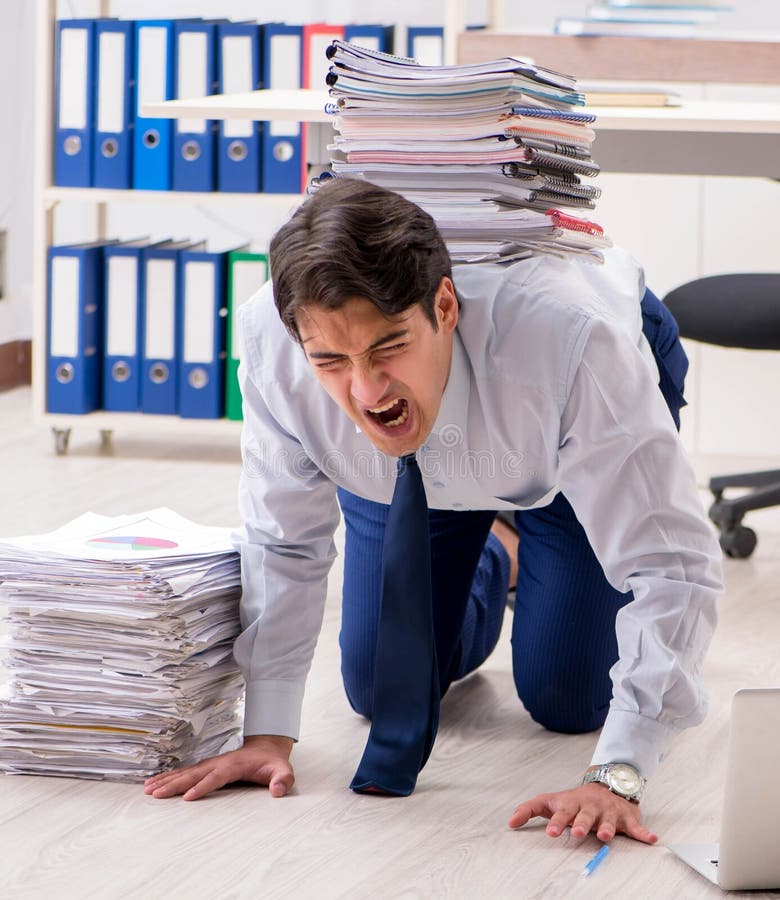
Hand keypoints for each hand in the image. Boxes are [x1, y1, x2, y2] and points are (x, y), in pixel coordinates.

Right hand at [143, 734, 294, 800]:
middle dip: (174, 784)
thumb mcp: (283, 769)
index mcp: (234, 765)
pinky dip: (170, 776)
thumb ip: (283, 779)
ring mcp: (211, 763)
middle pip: (193, 774)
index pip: (215, 777)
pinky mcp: (207, 765)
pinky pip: (186, 771)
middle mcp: (218, 763)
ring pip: (185, 772)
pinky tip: (155, 782)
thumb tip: (279, 791)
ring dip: (167, 780)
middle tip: (155, 794)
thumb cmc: (272, 761)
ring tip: (148, 789)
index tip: (187, 798)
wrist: (267, 744)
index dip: (202, 787)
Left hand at [508, 783, 657, 843]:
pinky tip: (651, 839)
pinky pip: (637, 828)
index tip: (551, 832)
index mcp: (572, 804)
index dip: (556, 822)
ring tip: (605, 837)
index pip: (562, 813)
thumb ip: (529, 810)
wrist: (607, 785)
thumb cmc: (574, 800)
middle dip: (581, 824)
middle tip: (577, 832)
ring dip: (607, 828)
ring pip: (609, 821)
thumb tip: (509, 823)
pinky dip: (644, 833)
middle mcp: (590, 807)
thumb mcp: (551, 802)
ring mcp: (609, 812)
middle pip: (585, 816)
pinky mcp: (627, 819)